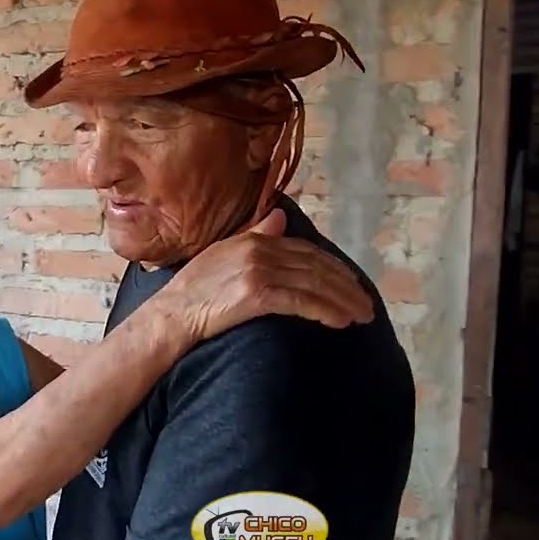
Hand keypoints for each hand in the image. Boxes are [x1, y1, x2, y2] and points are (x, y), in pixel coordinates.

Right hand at [159, 208, 375, 341]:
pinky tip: (340, 322)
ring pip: (315, 284)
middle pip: (316, 266)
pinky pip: (302, 302)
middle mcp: (260, 250)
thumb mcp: (224, 252)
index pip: (306, 251)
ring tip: (361, 317)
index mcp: (254, 239)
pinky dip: (325, 311)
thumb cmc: (193, 289)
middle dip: (346, 286)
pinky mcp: (257, 294)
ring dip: (343, 301)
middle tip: (366, 304)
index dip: (334, 267)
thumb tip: (279, 217)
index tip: (352, 283)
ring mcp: (259, 271)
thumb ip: (255, 234)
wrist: (172, 313)